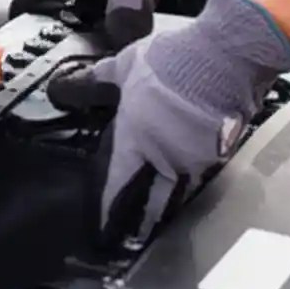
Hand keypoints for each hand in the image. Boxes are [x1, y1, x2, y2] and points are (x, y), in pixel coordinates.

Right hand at [10, 0, 235, 47]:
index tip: (17, 36)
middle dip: (58, 30)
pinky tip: (124, 36)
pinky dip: (111, 22)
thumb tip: (120, 46)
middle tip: (61, 56)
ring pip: (85, 8)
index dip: (22, 14)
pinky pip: (108, 7)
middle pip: (57, 5)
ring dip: (87, 28)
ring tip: (94, 53)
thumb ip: (125, 15)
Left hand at [47, 0, 289, 241]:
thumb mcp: (125, 65)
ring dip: (173, 205)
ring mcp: (197, 157)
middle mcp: (167, 156)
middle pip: (155, 200)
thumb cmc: (174, 58)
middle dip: (146, 219)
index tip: (104, 228)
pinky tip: (196, 177)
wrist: (226, 53)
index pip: (119, 183)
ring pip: (182, 190)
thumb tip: (64, 87)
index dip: (109, 206)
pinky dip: (198, 178)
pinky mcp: (223, 149)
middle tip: (139, 234)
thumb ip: (96, 80)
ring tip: (165, 218)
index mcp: (137, 140)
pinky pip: (206, 172)